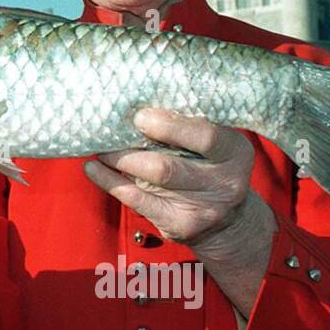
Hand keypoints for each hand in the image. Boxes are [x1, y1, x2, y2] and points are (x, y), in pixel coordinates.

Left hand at [84, 107, 267, 253]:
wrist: (226, 221)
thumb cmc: (208, 168)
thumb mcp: (211, 145)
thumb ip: (186, 126)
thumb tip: (135, 104)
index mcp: (235, 152)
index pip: (207, 137)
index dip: (170, 127)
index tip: (141, 116)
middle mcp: (226, 182)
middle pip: (169, 165)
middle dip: (133, 148)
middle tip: (107, 133)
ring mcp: (204, 208)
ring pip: (152, 181)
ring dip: (118, 161)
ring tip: (99, 148)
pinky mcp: (181, 225)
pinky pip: (137, 200)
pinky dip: (109, 182)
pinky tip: (93, 169)